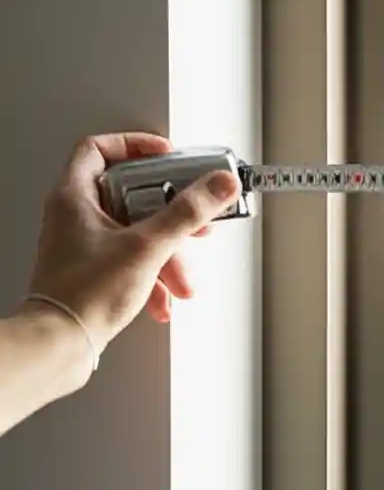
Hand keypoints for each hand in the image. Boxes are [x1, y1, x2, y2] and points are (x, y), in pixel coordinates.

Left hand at [26, 133, 240, 349]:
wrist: (61, 344)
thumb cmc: (81, 296)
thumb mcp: (147, 246)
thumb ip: (187, 213)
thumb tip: (217, 185)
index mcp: (75, 197)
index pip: (100, 148)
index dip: (136, 145)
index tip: (168, 157)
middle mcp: (76, 216)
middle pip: (132, 192)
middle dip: (170, 210)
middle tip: (194, 212)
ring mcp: (85, 243)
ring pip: (138, 229)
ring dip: (169, 249)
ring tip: (185, 270)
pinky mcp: (96, 269)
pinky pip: (134, 257)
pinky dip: (156, 271)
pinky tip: (167, 293)